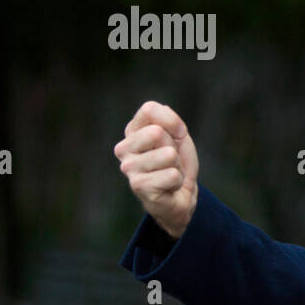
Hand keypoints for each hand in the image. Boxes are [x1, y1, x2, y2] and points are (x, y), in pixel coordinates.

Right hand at [113, 101, 199, 238]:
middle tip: (170, 160)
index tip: (176, 136)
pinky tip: (168, 186)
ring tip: (168, 173)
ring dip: (176, 166)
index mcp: (132, 131)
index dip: (173, 123)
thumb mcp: (178, 136)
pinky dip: (177, 181)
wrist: (180, 195)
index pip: (149, 110)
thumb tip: (159, 130)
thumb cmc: (176, 162)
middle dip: (174, 147)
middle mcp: (123, 148)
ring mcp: (128, 167)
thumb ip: (170, 122)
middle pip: (157, 132)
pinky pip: (171, 175)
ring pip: (168, 155)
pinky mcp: (138, 185)